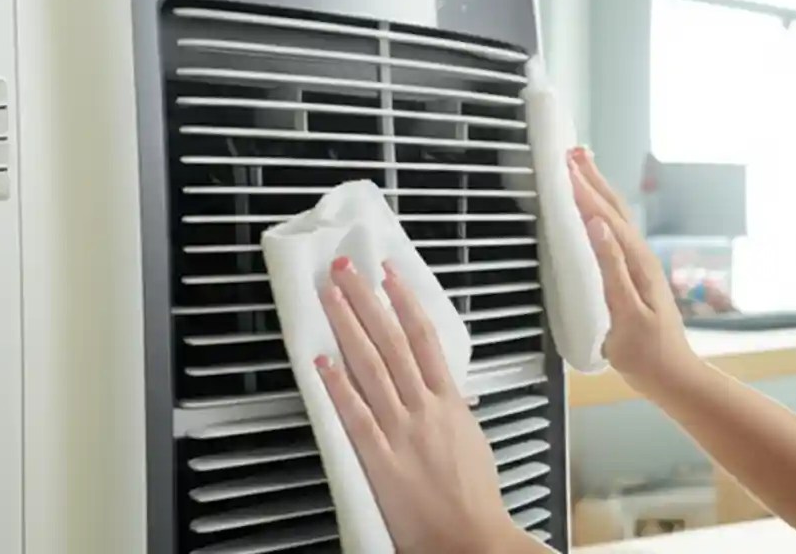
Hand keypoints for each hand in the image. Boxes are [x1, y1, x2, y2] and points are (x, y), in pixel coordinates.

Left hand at [316, 257, 529, 553]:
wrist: (469, 538)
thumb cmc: (473, 496)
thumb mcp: (471, 439)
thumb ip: (452, 408)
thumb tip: (441, 387)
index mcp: (449, 402)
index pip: (424, 337)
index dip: (403, 300)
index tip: (387, 273)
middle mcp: (424, 409)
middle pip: (391, 341)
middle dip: (367, 300)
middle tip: (347, 269)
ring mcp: (400, 431)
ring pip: (371, 366)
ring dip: (348, 327)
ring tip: (330, 297)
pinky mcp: (379, 458)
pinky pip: (355, 413)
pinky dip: (337, 384)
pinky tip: (321, 360)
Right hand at [567, 147, 701, 397]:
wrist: (674, 377)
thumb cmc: (646, 353)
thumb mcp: (626, 314)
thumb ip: (612, 268)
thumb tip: (597, 225)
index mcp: (636, 262)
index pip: (605, 216)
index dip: (584, 189)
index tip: (564, 164)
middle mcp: (640, 256)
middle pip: (614, 208)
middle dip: (593, 179)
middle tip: (572, 152)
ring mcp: (639, 264)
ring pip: (616, 217)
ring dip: (598, 190)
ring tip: (581, 168)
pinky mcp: (634, 274)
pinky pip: (615, 232)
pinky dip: (600, 212)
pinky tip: (594, 213)